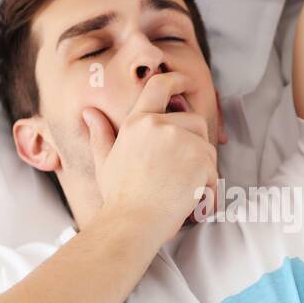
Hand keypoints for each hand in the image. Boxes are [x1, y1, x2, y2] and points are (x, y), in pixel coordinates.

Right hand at [84, 72, 219, 242]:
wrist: (133, 222)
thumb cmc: (118, 197)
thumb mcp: (105, 161)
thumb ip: (101, 134)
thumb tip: (89, 112)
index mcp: (137, 122)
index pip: (159, 86)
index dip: (176, 80)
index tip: (187, 82)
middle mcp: (160, 125)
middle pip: (194, 120)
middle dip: (195, 141)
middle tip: (182, 170)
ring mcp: (182, 140)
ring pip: (207, 145)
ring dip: (202, 165)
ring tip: (183, 188)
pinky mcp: (200, 159)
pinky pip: (214, 169)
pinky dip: (208, 186)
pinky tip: (191, 198)